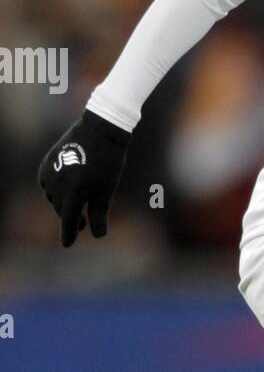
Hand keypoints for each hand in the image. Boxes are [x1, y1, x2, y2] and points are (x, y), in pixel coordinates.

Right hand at [37, 109, 130, 247]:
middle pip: (63, 210)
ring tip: (79, 202)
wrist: (100, 127)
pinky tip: (68, 189)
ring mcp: (49, 172)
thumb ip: (100, 212)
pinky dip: (57, 191)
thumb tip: (97, 236)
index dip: (68, 233)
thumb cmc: (110, 159)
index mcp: (76, 190)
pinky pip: (48, 186)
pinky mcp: (45, 164)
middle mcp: (58, 183)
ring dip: (65, 204)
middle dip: (72, 217)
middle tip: (84, 224)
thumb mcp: (108, 188)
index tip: (67, 244)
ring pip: (54, 199)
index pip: (69, 219)